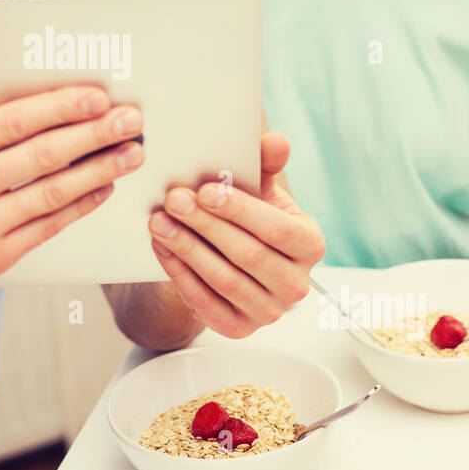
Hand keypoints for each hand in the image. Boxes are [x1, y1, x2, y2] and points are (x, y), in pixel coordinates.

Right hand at [0, 39, 144, 311]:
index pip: (11, 122)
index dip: (59, 107)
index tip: (96, 95)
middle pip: (41, 155)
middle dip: (93, 134)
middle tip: (131, 118)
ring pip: (52, 193)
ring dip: (99, 171)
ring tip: (131, 152)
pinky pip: (49, 227)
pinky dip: (81, 205)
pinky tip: (104, 186)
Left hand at [146, 131, 325, 337]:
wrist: (234, 260)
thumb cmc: (251, 218)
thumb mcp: (260, 190)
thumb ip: (266, 165)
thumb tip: (275, 141)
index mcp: (309, 245)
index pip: (277, 229)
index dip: (240, 210)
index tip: (205, 189)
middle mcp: (296, 284)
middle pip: (247, 255)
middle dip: (205, 225)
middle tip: (172, 200)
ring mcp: (269, 312)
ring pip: (224, 280)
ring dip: (187, 249)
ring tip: (159, 222)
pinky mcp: (238, 328)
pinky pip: (206, 304)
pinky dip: (180, 274)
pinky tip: (162, 248)